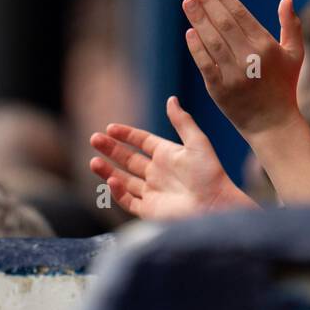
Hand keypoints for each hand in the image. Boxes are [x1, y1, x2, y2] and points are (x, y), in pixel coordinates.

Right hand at [88, 95, 257, 218]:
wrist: (215, 205)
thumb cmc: (210, 173)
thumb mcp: (197, 142)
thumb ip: (182, 121)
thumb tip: (171, 99)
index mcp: (168, 155)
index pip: (142, 142)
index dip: (126, 134)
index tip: (110, 128)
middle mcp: (158, 173)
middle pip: (128, 159)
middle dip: (111, 149)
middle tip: (94, 139)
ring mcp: (152, 192)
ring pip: (124, 180)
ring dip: (108, 170)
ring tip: (93, 161)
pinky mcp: (149, 210)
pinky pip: (128, 200)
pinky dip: (118, 191)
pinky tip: (111, 180)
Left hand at [182, 0, 303, 137]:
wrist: (272, 123)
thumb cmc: (284, 86)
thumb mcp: (294, 55)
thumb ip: (291, 26)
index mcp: (267, 47)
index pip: (240, 14)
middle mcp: (250, 58)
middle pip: (224, 23)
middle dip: (207, 1)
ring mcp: (234, 75)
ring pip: (212, 40)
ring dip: (197, 19)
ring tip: (187, 1)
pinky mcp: (220, 89)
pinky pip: (205, 64)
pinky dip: (196, 47)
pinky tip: (189, 31)